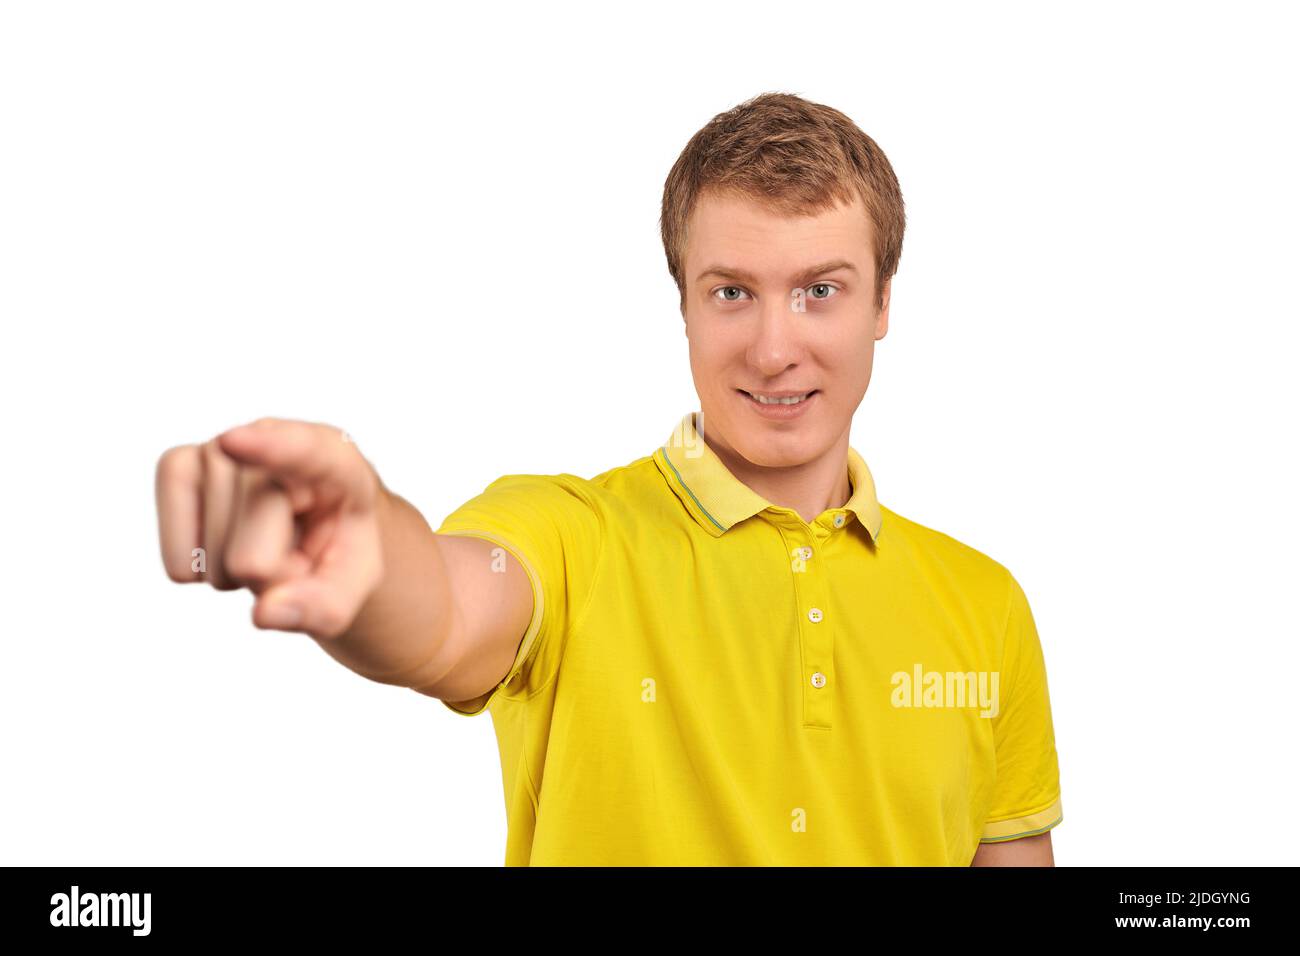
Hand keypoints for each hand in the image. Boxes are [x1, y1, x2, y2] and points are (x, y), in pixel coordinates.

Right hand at [155, 418, 383, 639]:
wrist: (309, 521)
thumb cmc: (334, 544)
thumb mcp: (352, 582)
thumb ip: (325, 605)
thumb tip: (265, 613)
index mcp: (334, 459)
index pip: (302, 452)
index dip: (269, 449)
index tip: (233, 443)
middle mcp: (272, 436)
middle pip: (251, 556)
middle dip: (273, 578)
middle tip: (294, 552)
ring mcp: (218, 448)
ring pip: (212, 561)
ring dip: (238, 575)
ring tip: (263, 540)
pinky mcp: (176, 464)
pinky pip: (178, 562)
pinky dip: (200, 573)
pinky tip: (226, 541)